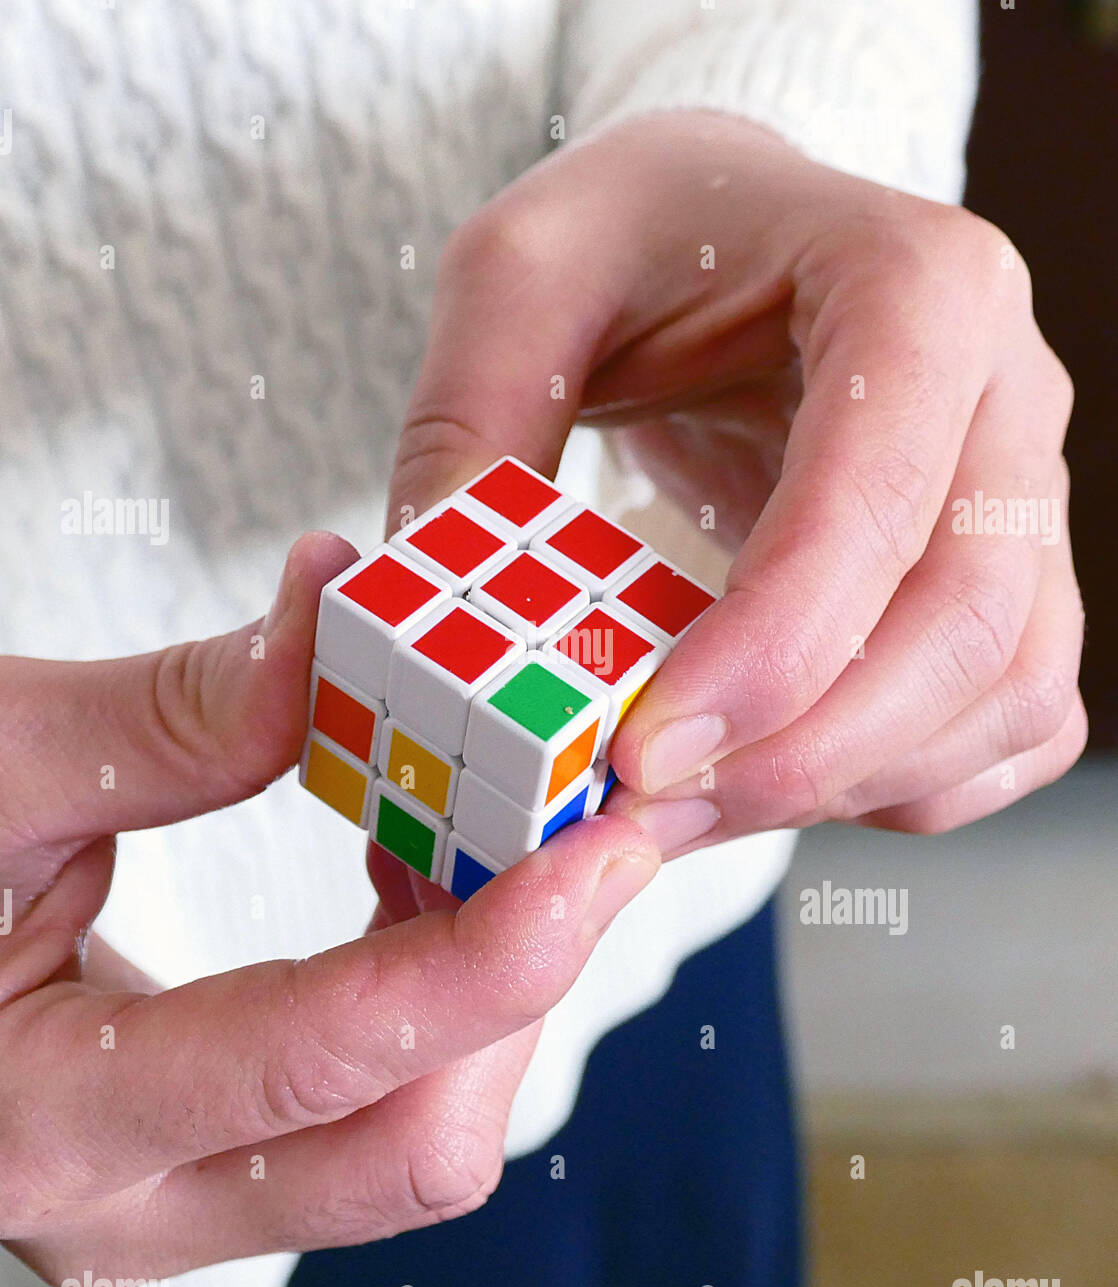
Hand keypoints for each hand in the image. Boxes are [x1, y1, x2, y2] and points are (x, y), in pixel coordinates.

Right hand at [0, 534, 657, 1286]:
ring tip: (492, 833)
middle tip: (571, 830)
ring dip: (484, 992)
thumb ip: (173, 717)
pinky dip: (429, 996)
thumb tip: (340, 616)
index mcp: (53, 1114)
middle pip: (413, 1147)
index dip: (496, 952)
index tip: (601, 849)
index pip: (334, 1056)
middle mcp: (131, 1199)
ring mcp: (175, 1192)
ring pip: (407, 1140)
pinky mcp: (206, 1152)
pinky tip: (418, 876)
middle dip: (520, 987)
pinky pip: (370, 1106)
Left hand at [388, 109, 1085, 855]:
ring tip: (686, 810)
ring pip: (1002, 692)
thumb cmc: (642, 239)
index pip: (875, 494)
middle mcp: (1005, 392)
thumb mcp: (518, 280)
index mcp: (913, 285)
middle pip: (964, 623)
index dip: (771, 649)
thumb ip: (467, 432)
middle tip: (647, 811)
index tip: (642, 753)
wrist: (735, 234)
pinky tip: (783, 785)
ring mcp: (1023, 492)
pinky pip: (1015, 719)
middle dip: (803, 754)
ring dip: (847, 786)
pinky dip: (908, 785)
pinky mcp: (1012, 572)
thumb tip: (432, 614)